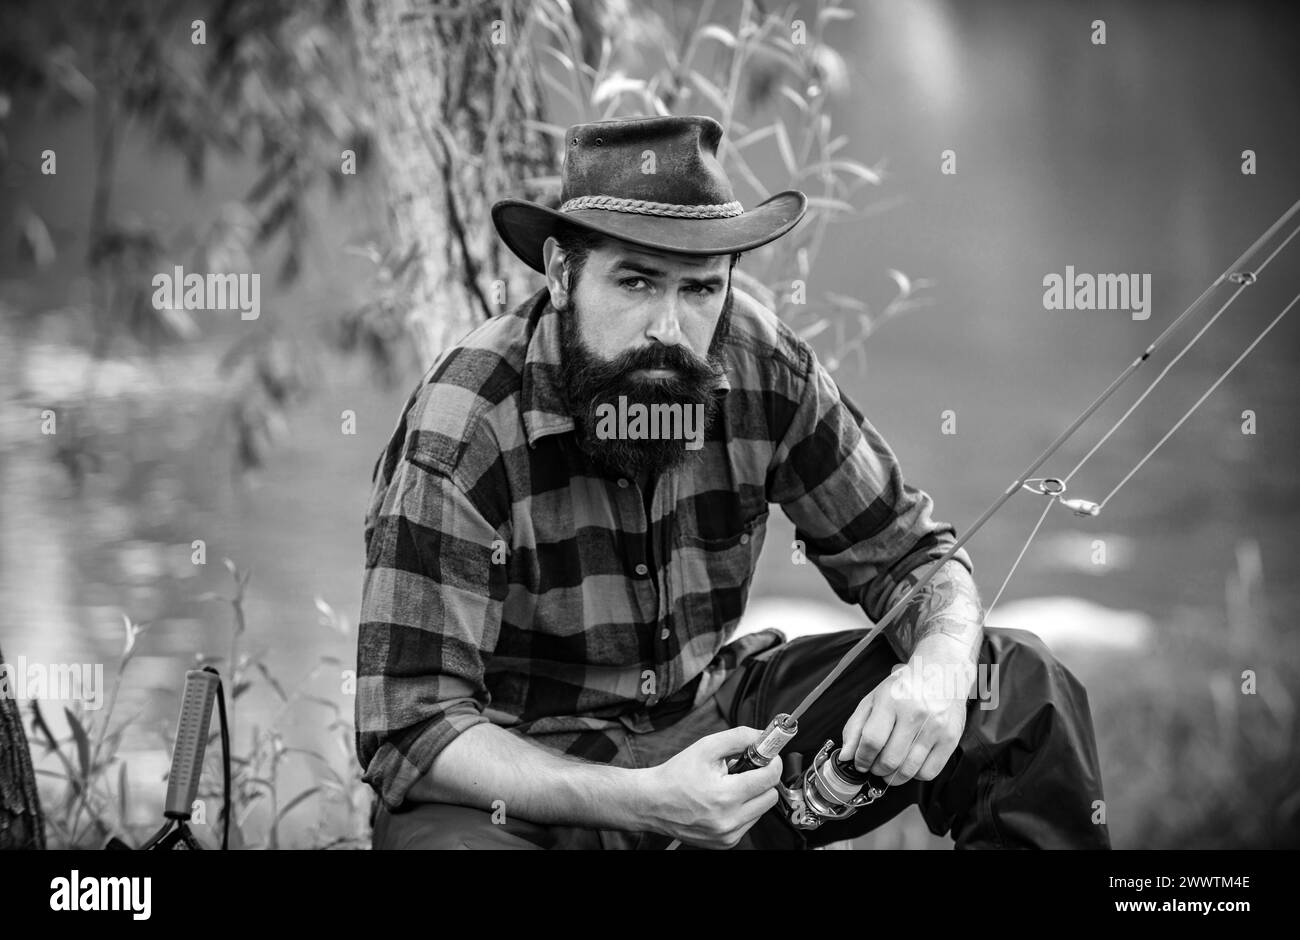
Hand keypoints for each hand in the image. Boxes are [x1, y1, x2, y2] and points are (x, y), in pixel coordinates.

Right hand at [640, 726, 781, 848]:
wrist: (652, 802)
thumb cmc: (676, 775)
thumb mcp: (706, 747)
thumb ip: (739, 737)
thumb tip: (762, 737)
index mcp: (726, 795)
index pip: (770, 777)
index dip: (772, 761)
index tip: (768, 755)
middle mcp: (729, 820)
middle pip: (771, 796)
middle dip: (762, 779)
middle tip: (745, 770)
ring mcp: (728, 835)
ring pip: (761, 811)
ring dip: (752, 796)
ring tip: (729, 786)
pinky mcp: (725, 843)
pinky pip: (748, 823)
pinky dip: (742, 810)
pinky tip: (723, 801)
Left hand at [840, 636, 973, 786]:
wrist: (941, 672)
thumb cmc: (905, 687)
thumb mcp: (873, 699)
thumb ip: (855, 727)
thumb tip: (846, 756)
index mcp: (892, 700)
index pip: (872, 740)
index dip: (862, 758)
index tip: (860, 763)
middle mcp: (916, 713)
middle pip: (890, 759)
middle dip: (876, 769)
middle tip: (874, 767)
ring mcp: (936, 727)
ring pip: (909, 770)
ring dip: (893, 777)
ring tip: (889, 769)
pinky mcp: (951, 739)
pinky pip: (929, 772)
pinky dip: (915, 775)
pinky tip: (909, 765)